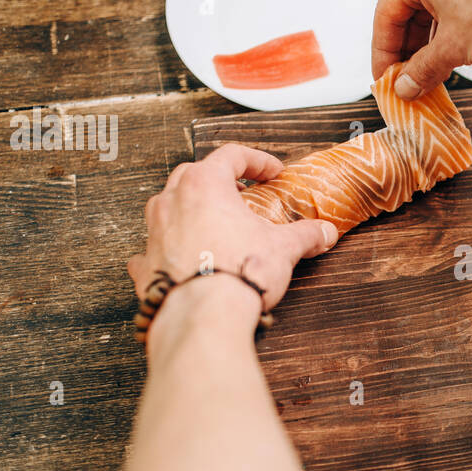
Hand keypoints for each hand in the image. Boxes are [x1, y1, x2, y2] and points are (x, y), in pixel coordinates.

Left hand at [127, 142, 337, 330]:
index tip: (273, 172)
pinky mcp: (146, 264)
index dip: (257, 161)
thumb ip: (305, 235)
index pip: (232, 155)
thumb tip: (325, 232)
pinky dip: (166, 248)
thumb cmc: (240, 272)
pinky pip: (152, 247)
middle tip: (241, 193)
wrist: (204, 315)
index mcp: (205, 184)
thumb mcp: (283, 248)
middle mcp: (172, 200)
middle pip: (194, 174)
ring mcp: (154, 231)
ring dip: (189, 208)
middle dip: (218, 180)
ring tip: (211, 223)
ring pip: (167, 205)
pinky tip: (181, 257)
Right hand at [372, 0, 471, 97]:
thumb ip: (423, 69)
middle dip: (407, 52)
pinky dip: (448, 39)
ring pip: (432, 17)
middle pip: (408, 15)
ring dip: (428, 49)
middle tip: (407, 82)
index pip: (386, 15)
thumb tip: (405, 85)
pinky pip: (453, 15)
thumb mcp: (453, 48)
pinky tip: (452, 61)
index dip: (382, 52)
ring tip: (430, 77)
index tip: (386, 78)